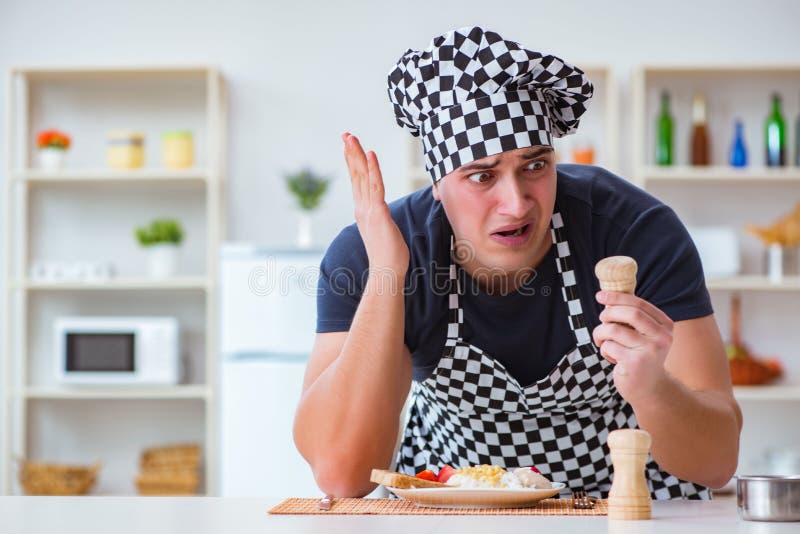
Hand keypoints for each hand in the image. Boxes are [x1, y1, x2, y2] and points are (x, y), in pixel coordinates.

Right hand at [342, 132, 409, 277]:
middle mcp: (362, 208)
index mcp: (363, 211)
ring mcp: (368, 209)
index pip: (358, 182)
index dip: (354, 163)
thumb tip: (384, 218)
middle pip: (356, 175)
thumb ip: (381, 221)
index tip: (350, 147)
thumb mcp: (384, 232)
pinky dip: (372, 168)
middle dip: (350, 153)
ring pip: (362, 176)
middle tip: (345, 135)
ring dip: (356, 154)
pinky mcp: (378, 212)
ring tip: (350, 137)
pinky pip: (375, 185)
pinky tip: (370, 153)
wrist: (386, 272)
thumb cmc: (389, 257)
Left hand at [592, 291, 674, 403]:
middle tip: (601, 319)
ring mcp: (650, 351)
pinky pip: (609, 346)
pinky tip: (611, 357)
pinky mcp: (635, 363)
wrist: (649, 388)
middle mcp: (662, 338)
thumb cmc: (640, 355)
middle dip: (609, 313)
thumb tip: (607, 296)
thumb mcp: (644, 335)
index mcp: (665, 326)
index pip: (640, 304)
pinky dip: (604, 349)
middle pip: (630, 314)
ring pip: (614, 330)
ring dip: (600, 333)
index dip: (617, 297)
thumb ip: (632, 318)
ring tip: (602, 341)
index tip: (600, 295)